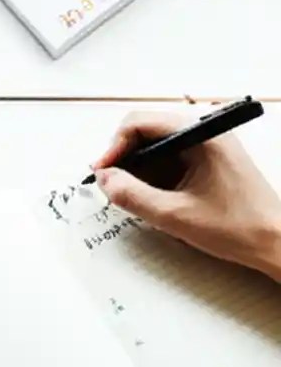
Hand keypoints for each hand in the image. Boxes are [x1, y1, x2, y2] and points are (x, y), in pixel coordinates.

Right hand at [92, 111, 280, 280]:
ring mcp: (209, 145)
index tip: (102, 172)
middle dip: (124, 158)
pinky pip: (170, 158)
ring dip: (139, 169)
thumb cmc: (238, 228)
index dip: (114, 147)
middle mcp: (206, 133)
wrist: (275, 243)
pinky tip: (155, 197)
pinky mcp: (209, 159)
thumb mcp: (173, 215)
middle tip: (113, 185)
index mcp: (202, 135)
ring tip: (136, 197)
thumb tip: (103, 179)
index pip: (140, 123)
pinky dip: (154, 175)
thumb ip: (131, 195)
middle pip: (146, 131)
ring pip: (155, 145)